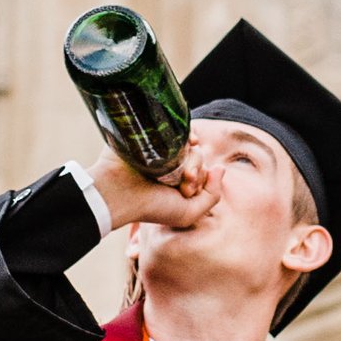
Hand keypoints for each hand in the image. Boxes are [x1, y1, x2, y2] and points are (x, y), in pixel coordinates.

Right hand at [94, 138, 219, 235]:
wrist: (119, 195)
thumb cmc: (151, 208)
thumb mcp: (188, 213)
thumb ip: (212, 195)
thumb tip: (221, 168)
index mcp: (179, 181)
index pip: (204, 171)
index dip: (201, 180)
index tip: (186, 191)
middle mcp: (171, 164)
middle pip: (199, 157)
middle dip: (196, 170)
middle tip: (182, 184)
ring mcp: (161, 148)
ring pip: (191, 144)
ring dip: (190, 158)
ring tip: (176, 172)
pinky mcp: (152, 134)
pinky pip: (179, 127)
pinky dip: (187, 134)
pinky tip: (186, 142)